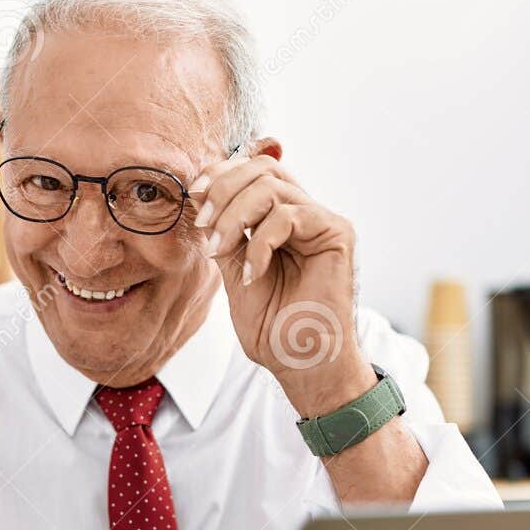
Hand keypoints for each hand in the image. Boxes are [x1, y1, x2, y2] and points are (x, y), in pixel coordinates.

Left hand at [191, 141, 371, 414]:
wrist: (302, 362)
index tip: (193, 197)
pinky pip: (289, 215)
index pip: (253, 172)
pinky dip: (261, 242)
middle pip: (262, 167)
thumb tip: (199, 197)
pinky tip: (253, 273)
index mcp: (282, 219)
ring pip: (271, 185)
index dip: (220, 175)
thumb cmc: (274, 327)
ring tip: (221, 250)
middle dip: (223, 190)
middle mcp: (305, 213)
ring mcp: (322, 221)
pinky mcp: (337, 234)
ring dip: (235, 216)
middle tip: (204, 225)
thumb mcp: (234, 273)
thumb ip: (224, 234)